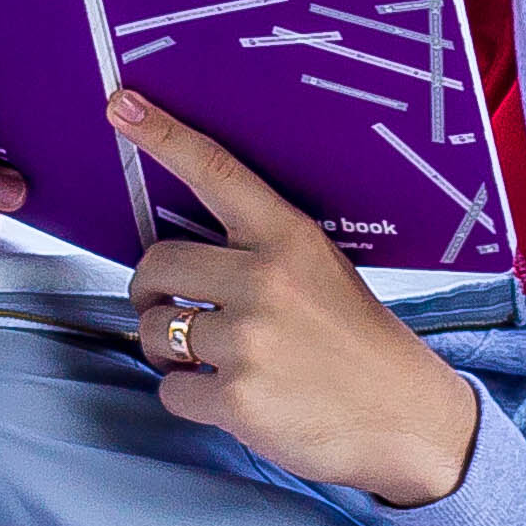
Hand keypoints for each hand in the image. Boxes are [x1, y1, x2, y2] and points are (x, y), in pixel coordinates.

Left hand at [114, 87, 484, 508]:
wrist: (406, 420)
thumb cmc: (358, 343)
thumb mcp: (324, 274)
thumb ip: (260, 256)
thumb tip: (179, 259)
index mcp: (291, 238)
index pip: (217, 172)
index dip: (163, 136)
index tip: (119, 105)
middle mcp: (266, 280)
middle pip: (158, 263)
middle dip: (151, 291)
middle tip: (174, 309)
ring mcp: (250, 339)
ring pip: (154, 330)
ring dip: (168, 349)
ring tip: (215, 359)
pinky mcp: (236, 397)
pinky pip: (170, 389)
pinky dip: (190, 396)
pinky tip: (232, 398)